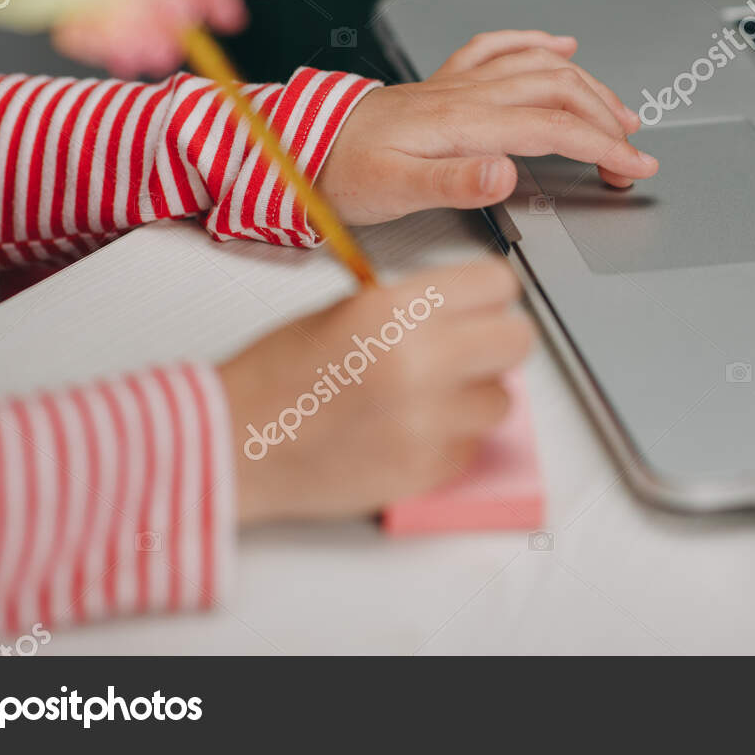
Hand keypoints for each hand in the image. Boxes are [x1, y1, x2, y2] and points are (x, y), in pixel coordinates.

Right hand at [219, 258, 532, 524]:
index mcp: (397, 311)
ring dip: (475, 396)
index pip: (497, 285)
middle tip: (470, 350)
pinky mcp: (426, 470)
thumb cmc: (277, 377)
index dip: (490, 295)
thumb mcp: (345, 312)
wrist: (236, 443)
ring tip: (430, 396)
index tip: (482, 305)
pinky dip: (450, 439)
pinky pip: (471, 446)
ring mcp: (428, 421)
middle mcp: (421, 362)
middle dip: (496, 343)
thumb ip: (413, 307)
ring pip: (501, 400)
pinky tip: (409, 430)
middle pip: (518, 341)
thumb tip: (465, 311)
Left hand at [317, 30, 656, 223]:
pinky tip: (561, 44)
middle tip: (635, 152)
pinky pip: (499, 48)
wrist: (302, 146)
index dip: (603, 147)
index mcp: (463, 123)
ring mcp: (458, 85)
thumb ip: (455, 183)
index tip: (635, 167)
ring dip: (588, 86)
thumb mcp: (395, 192)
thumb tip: (506, 173)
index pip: (554, 129)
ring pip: (540, 68)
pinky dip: (538, 43)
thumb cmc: (344, 173)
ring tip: (620, 112)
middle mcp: (466, 95)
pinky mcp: (445, 84)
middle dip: (608, 119)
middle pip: (559, 92)